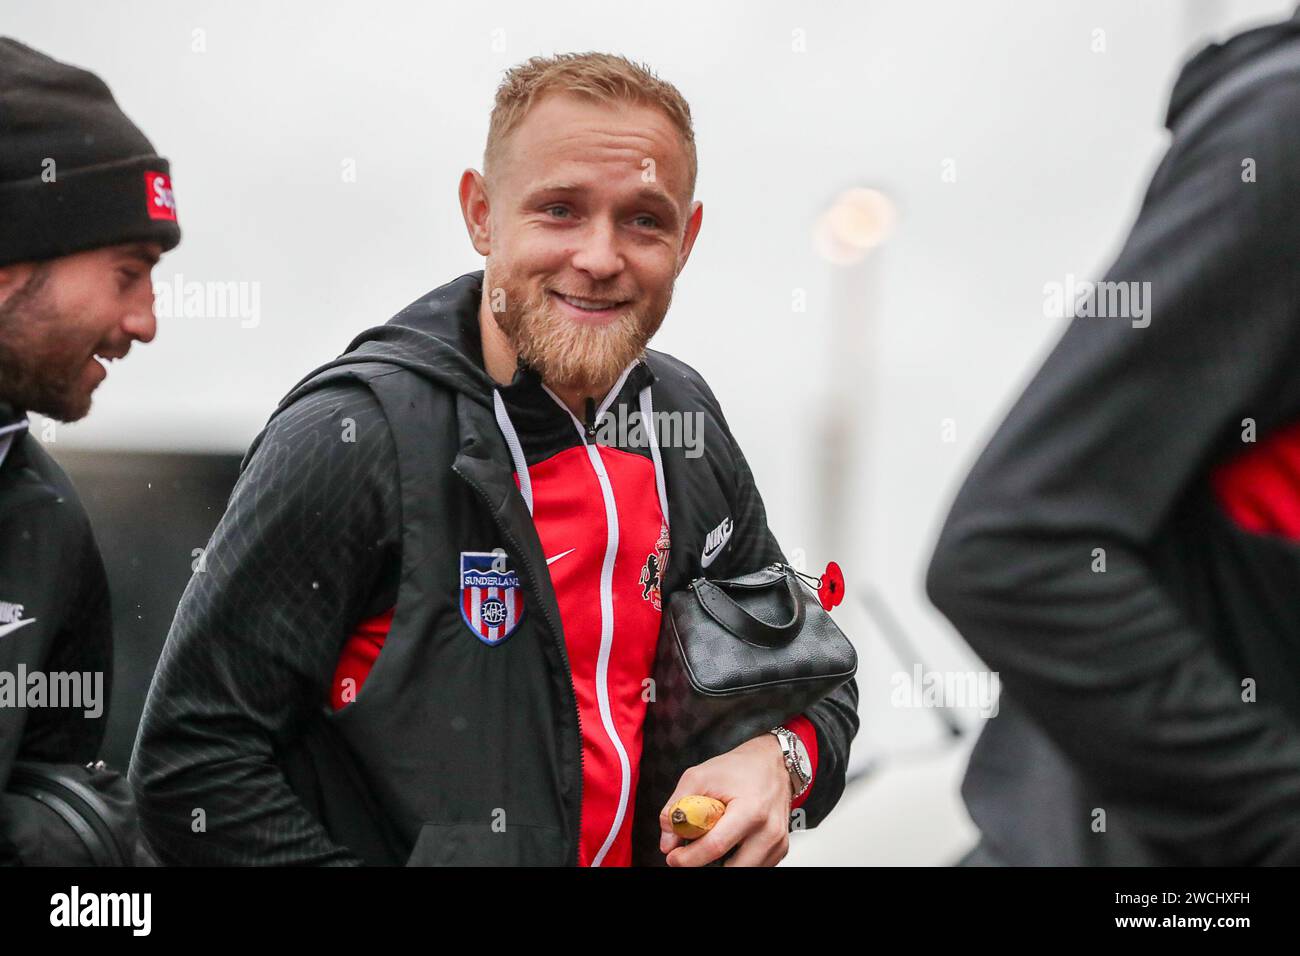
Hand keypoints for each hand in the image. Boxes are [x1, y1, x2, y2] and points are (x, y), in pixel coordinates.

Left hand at [658, 732, 791, 866]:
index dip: (689, 858)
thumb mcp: (699, 777)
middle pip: (732, 868)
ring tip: (714, 839)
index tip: (674, 857)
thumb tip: (668, 840)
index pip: (715, 846)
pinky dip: (737, 860)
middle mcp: (769, 830)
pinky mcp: (781, 849)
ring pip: (743, 870)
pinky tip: (731, 841)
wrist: (771, 763)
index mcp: (750, 810)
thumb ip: (677, 806)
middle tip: (690, 851)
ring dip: (722, 862)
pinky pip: (754, 867)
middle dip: (704, 863)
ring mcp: (777, 842)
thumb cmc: (739, 768)